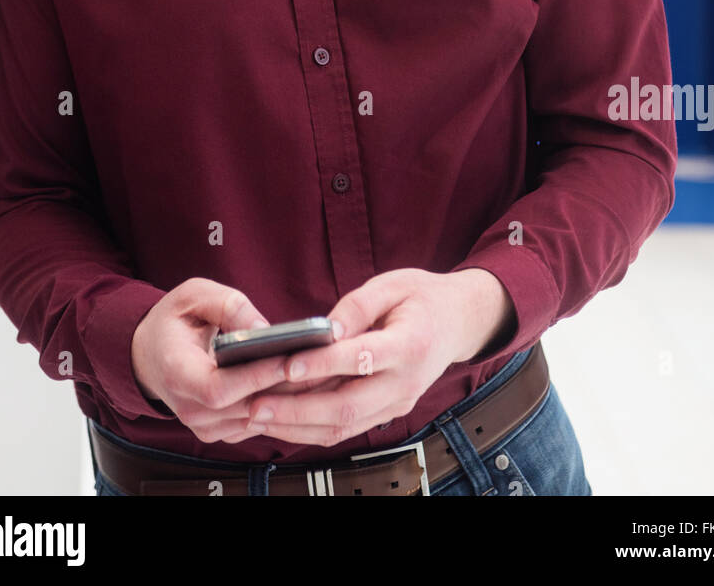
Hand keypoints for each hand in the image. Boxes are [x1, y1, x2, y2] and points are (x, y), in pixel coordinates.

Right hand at [130, 278, 335, 443]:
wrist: (150, 354)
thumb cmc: (173, 321)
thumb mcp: (193, 295)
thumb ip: (227, 305)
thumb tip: (262, 328)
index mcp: (176, 372)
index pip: (219, 388)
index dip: (256, 376)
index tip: (289, 357)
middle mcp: (188, 407)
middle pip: (245, 407)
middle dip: (286, 386)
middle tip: (324, 363)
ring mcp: (204, 424)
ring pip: (257, 419)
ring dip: (290, 398)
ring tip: (324, 372)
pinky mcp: (220, 430)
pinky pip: (257, 424)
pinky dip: (282, 406)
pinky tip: (306, 384)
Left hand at [233, 267, 515, 447]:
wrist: (458, 323)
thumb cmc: (422, 297)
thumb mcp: (393, 284)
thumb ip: (357, 306)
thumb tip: (322, 330)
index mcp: (410, 345)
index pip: (361, 360)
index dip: (322, 365)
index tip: (287, 364)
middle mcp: (405, 383)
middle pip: (347, 407)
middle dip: (296, 410)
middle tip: (255, 404)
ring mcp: (397, 404)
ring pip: (343, 427)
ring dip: (297, 426)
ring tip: (257, 417)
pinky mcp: (387, 413)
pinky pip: (346, 428)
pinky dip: (311, 429)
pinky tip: (281, 421)